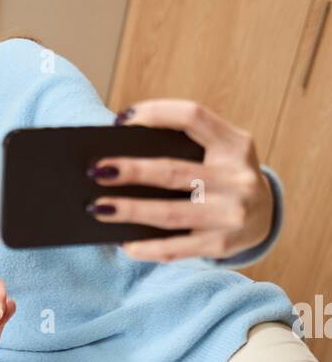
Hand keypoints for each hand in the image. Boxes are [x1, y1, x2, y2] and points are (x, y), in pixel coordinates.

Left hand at [87, 100, 274, 261]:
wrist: (265, 217)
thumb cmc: (225, 178)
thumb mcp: (220, 153)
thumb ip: (186, 147)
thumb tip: (120, 154)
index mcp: (235, 144)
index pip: (193, 116)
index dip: (156, 113)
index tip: (121, 119)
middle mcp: (238, 177)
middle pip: (174, 171)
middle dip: (132, 171)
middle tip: (96, 171)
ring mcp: (232, 213)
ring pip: (170, 213)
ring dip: (130, 211)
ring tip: (98, 208)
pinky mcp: (223, 244)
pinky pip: (176, 248)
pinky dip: (147, 247)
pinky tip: (125, 244)